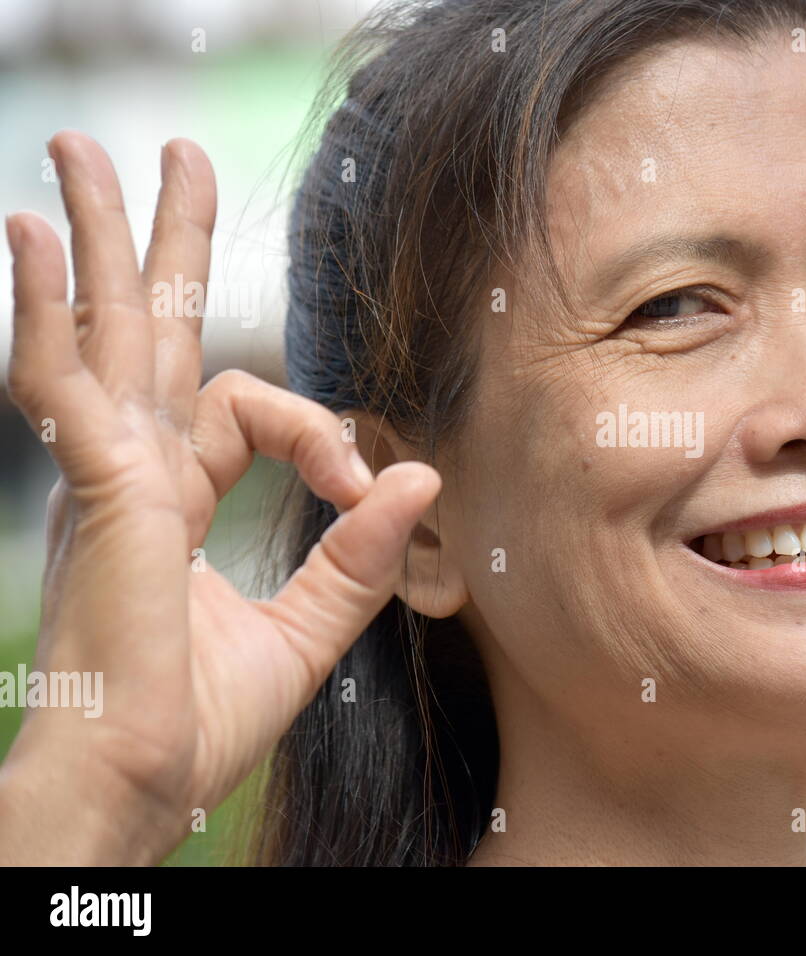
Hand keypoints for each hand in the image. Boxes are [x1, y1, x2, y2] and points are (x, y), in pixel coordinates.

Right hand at [0, 130, 438, 863]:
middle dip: (159, 243)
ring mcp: (105, 476)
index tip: (357, 482)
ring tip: (76, 149)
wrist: (139, 786)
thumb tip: (422, 477)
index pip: (242, 412)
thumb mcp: (307, 631)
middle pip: (150, 330)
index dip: (315, 429)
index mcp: (173, 499)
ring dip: (94, 238)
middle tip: (166, 156)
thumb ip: (357, 557)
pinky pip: (67, 379)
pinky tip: (32, 234)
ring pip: (103, 330)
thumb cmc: (198, 724)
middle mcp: (131, 473)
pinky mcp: (99, 489)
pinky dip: (48, 306)